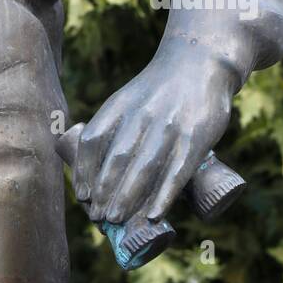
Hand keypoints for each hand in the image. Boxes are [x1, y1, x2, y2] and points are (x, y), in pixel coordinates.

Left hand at [72, 44, 237, 225]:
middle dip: (104, 192)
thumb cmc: (159, 91)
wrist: (200, 61)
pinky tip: (152, 216)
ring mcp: (170, 126)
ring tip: (114, 220)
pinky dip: (163, 196)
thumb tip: (97, 174)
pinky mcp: (196, 137)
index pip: (94, 140)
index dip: (85, 171)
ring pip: (144, 168)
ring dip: (127, 198)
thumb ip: (115, 128)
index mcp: (120, 105)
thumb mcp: (129, 99)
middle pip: (117, 159)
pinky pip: (177, 172)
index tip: (83, 196)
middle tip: (97, 218)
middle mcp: (142, 115)